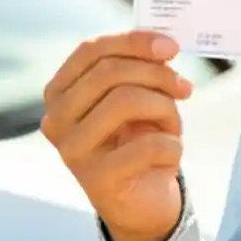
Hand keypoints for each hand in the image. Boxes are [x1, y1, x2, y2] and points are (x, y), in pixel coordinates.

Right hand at [40, 31, 194, 240]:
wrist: (141, 199)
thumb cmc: (138, 138)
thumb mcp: (136, 95)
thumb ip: (140, 67)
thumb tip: (164, 45)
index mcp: (60, 92)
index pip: (91, 50)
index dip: (134, 41)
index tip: (171, 46)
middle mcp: (56, 119)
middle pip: (110, 72)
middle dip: (158, 74)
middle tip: (184, 87)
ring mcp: (72, 150)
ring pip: (126, 101)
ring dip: (165, 108)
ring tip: (173, 125)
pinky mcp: (97, 179)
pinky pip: (149, 144)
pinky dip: (173, 144)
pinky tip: (170, 153)